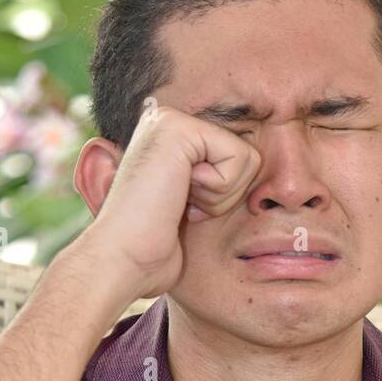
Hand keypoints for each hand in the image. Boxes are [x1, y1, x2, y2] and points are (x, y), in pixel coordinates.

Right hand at [81, 100, 262, 302]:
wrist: (123, 260)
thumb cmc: (153, 252)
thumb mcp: (195, 211)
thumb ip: (218, 186)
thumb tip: (258, 177)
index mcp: (172, 141)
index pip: (240, 162)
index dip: (224, 201)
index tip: (184, 211)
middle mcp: (169, 122)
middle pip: (247, 158)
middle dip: (225, 198)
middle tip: (181, 208)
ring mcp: (170, 120)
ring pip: (247, 158)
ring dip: (221, 197)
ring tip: (178, 202)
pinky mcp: (178, 127)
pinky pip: (239, 157)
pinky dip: (218, 190)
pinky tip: (180, 196)